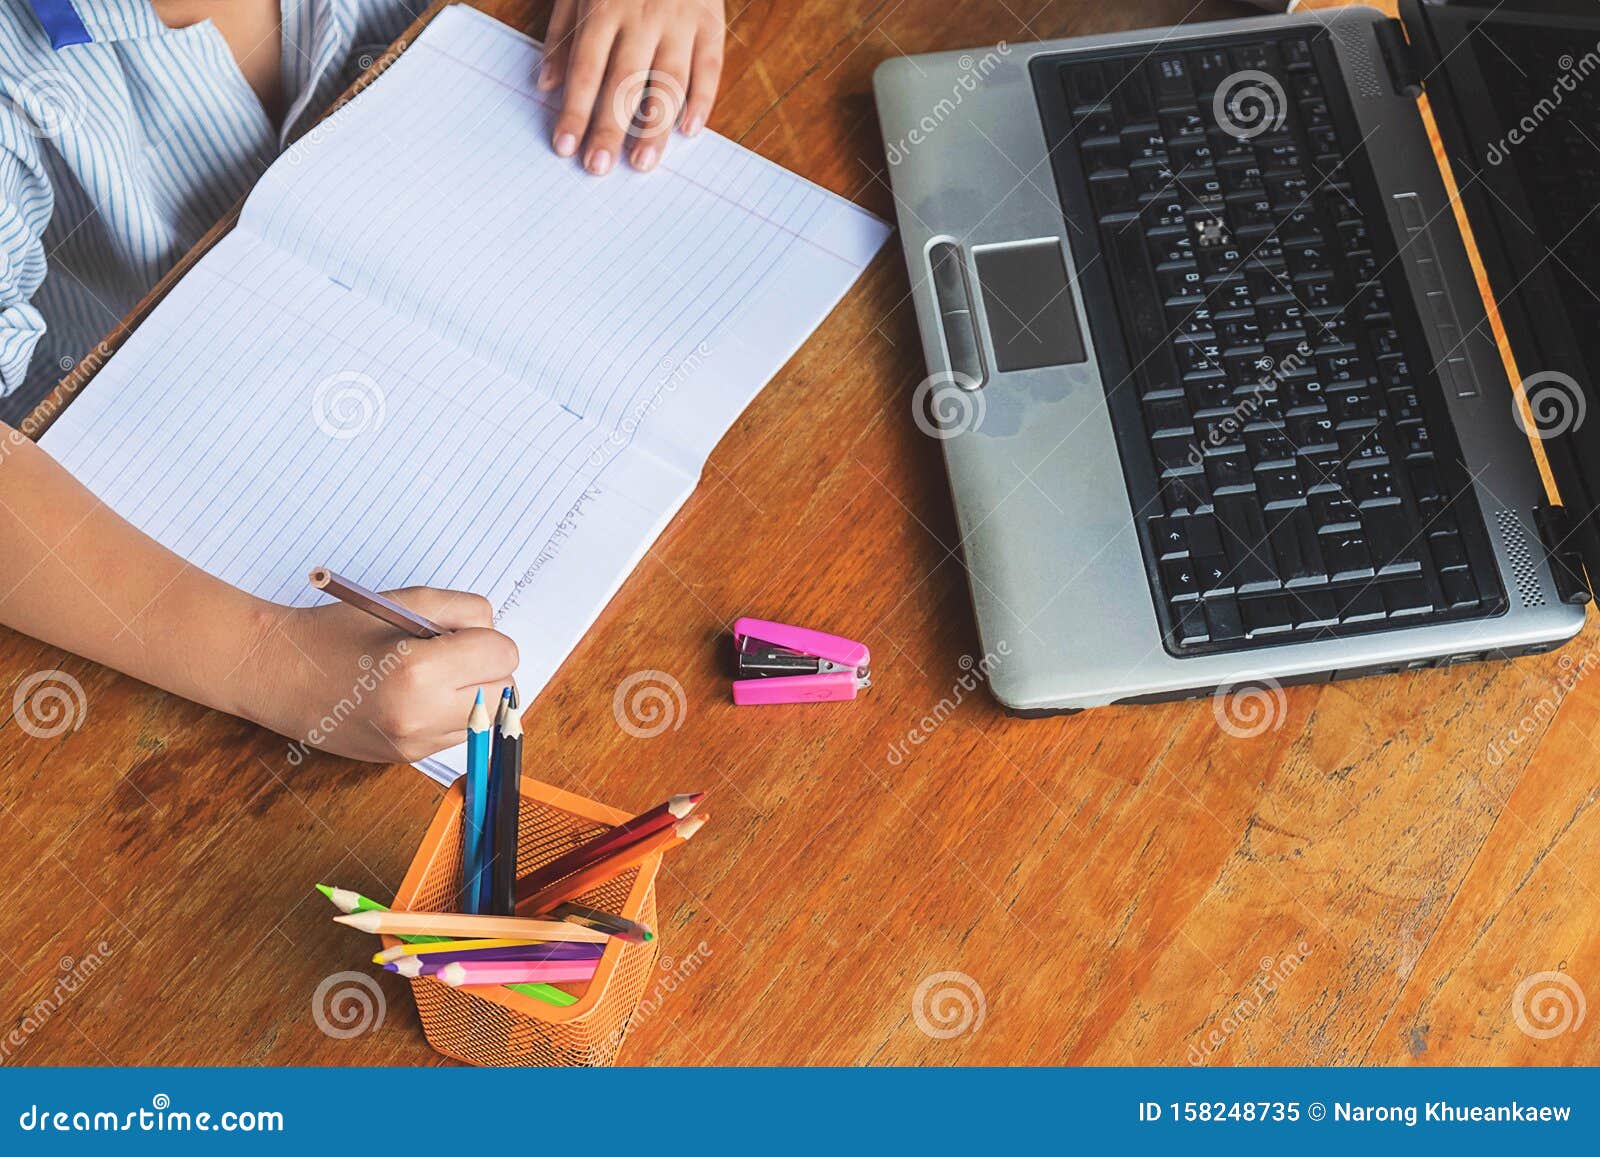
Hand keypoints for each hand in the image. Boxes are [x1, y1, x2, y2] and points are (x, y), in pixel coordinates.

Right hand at [258, 587, 517, 763]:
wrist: (280, 675)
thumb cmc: (340, 631)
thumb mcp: (406, 602)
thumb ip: (464, 612)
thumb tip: (497, 636)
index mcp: (418, 671)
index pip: (502, 655)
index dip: (487, 638)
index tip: (462, 633)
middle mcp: (420, 716)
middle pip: (504, 692)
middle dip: (487, 668)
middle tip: (452, 653)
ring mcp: (415, 744)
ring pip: (487, 719)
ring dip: (474, 695)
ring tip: (432, 675)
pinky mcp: (408, 759)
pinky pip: (459, 735)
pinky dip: (453, 715)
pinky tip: (418, 697)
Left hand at [538, 0, 725, 174]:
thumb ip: (560, 35)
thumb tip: (544, 84)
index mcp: (604, 9)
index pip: (585, 70)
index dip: (574, 111)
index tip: (565, 146)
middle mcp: (642, 17)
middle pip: (624, 83)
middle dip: (609, 129)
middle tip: (599, 167)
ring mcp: (680, 20)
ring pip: (668, 82)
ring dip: (655, 127)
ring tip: (643, 163)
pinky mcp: (710, 20)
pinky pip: (709, 66)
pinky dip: (702, 100)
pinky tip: (690, 131)